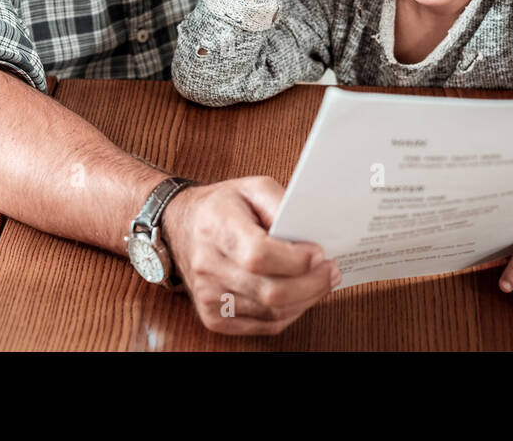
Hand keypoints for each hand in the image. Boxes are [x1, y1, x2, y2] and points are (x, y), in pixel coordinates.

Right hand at [162, 176, 339, 334]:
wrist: (181, 227)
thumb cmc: (221, 206)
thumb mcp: (253, 187)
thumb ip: (281, 204)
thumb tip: (309, 230)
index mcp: (217, 227)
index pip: (259, 254)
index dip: (295, 259)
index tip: (319, 252)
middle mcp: (208, 265)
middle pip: (270, 291)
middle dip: (312, 284)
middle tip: (331, 271)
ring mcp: (209, 296)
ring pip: (272, 312)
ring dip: (306, 300)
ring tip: (321, 282)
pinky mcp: (214, 317)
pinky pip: (264, 325)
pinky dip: (290, 313)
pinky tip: (300, 296)